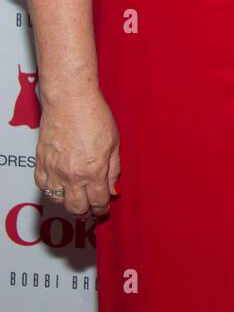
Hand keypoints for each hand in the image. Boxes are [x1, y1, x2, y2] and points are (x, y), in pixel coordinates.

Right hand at [35, 91, 120, 218]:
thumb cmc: (94, 114)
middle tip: (89, 210)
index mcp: (94, 170)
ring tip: (74, 198)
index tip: (103, 208)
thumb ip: (113, 169)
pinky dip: (51, 189)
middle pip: (77, 207)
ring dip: (67, 202)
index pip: (98, 201)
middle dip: (85, 212)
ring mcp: (54, 170)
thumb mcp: (114, 142)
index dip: (102, 208)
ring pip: (58, 200)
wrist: (69, 99)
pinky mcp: (41, 162)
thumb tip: (113, 189)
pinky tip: (59, 185)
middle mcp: (73, 175)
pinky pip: (43, 185)